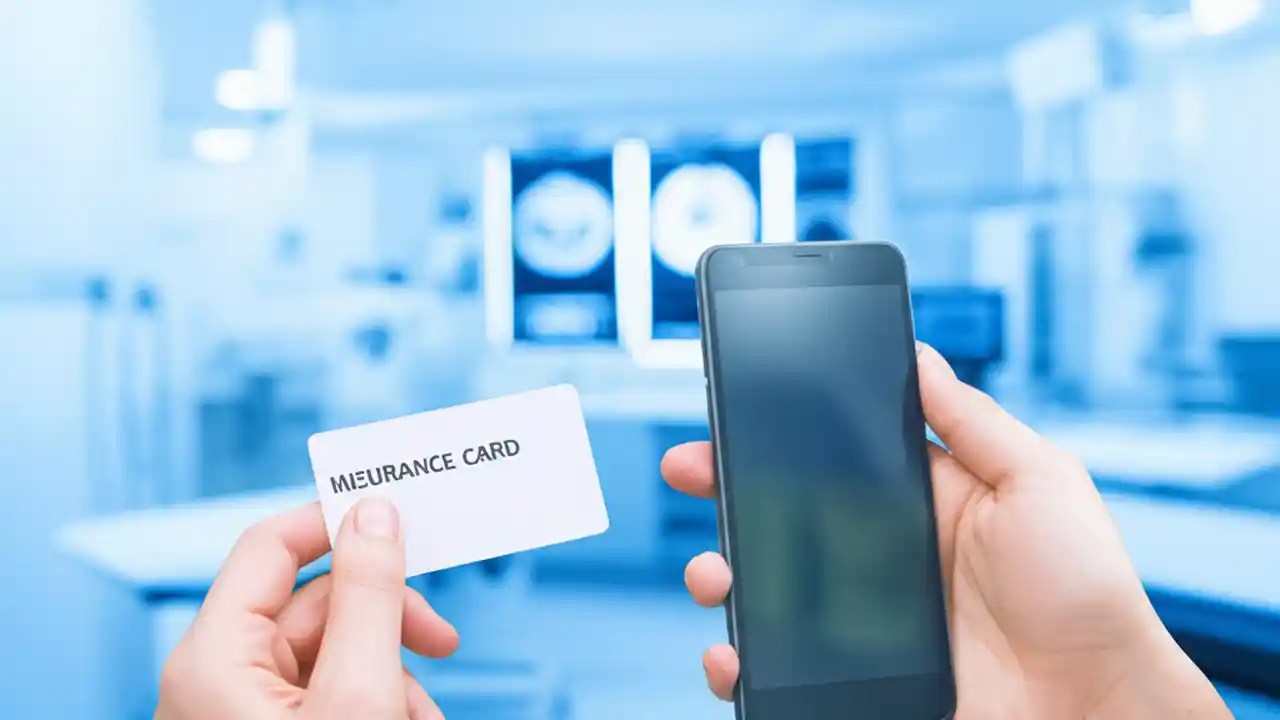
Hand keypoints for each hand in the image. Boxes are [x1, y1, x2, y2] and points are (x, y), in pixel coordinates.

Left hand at [156, 498, 458, 719]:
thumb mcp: (360, 693)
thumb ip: (370, 597)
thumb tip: (375, 513)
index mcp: (213, 658)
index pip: (272, 544)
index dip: (339, 522)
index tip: (403, 519)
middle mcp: (216, 679)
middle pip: (317, 605)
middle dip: (389, 626)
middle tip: (441, 639)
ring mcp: (238, 711)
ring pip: (332, 653)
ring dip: (391, 674)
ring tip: (423, 715)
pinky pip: (325, 693)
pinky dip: (374, 702)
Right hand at [664, 344, 1229, 718]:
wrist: (1093, 704)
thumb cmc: (1086, 591)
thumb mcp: (1041, 480)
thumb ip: (972, 420)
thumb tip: (917, 355)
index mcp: (922, 499)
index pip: (833, 454)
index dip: (779, 432)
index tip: (732, 410)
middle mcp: (883, 555)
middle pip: (783, 516)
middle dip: (726, 489)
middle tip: (690, 471)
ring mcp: (864, 619)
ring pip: (767, 589)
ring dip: (722, 573)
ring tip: (712, 573)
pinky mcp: (855, 676)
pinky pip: (780, 665)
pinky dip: (740, 661)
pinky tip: (732, 653)